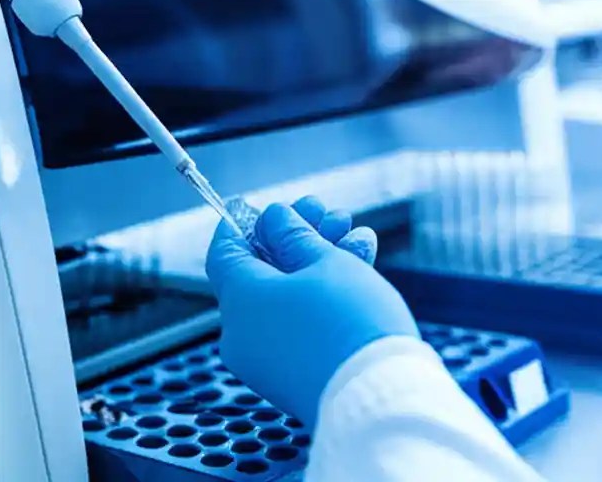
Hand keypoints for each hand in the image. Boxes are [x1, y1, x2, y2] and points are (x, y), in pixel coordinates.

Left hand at [205, 196, 418, 424]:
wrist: (378, 395)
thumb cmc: (350, 323)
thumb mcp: (325, 262)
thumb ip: (294, 236)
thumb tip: (273, 220)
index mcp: (239, 300)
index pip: (224, 252)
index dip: (241, 224)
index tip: (254, 206)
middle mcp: (242, 333)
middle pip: (260, 272)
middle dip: (297, 238)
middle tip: (327, 213)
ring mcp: (265, 361)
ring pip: (284, 298)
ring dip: (317, 262)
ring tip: (355, 235)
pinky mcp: (291, 378)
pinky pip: (295, 328)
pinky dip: (319, 299)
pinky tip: (357, 268)